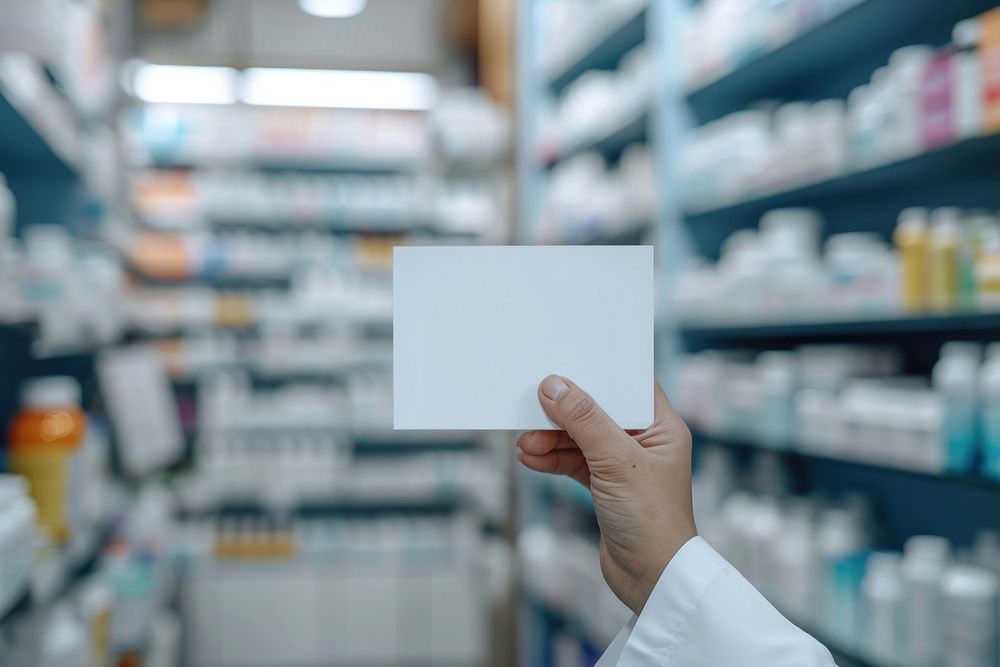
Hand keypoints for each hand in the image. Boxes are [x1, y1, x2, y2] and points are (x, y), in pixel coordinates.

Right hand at [517, 376, 696, 614]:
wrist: (653, 580)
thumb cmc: (651, 519)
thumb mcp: (615, 461)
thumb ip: (584, 420)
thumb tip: (554, 385)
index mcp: (662, 426)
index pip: (628, 385)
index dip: (598, 373)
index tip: (563, 364)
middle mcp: (645, 441)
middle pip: (597, 410)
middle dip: (564, 412)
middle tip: (532, 408)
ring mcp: (624, 465)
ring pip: (581, 438)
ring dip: (552, 439)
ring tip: (525, 444)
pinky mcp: (606, 486)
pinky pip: (574, 462)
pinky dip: (553, 459)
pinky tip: (531, 459)